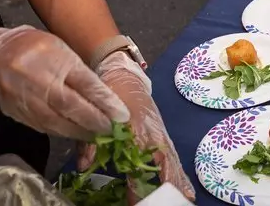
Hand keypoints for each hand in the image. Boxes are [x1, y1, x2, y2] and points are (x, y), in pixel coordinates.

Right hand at [0, 26, 128, 140]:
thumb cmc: (36, 49)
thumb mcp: (61, 50)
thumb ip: (79, 72)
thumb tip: (103, 98)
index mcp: (55, 58)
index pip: (85, 83)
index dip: (104, 102)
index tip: (121, 114)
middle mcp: (38, 78)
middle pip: (71, 106)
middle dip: (94, 121)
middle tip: (112, 130)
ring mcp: (23, 97)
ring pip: (55, 121)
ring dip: (78, 131)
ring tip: (96, 135)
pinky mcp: (14, 112)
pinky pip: (41, 126)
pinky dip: (60, 131)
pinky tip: (73, 132)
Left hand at [78, 53, 193, 202]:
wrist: (125, 76)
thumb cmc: (111, 94)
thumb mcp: (97, 115)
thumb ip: (89, 141)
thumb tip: (84, 166)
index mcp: (137, 128)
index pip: (141, 160)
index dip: (140, 182)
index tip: (138, 200)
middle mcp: (154, 132)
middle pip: (166, 163)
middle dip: (169, 184)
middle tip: (176, 201)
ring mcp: (160, 134)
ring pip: (172, 161)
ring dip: (178, 180)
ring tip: (185, 198)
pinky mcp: (162, 135)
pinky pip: (172, 157)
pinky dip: (178, 172)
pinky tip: (184, 186)